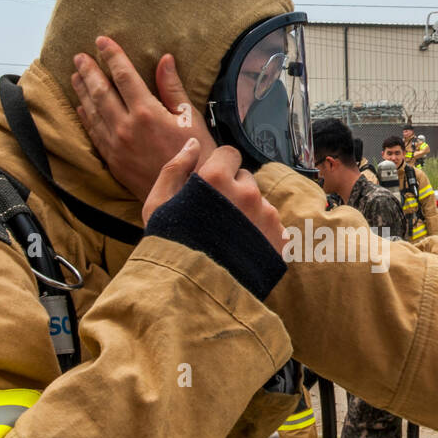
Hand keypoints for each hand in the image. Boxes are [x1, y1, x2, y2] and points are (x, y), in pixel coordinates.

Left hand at [71, 36, 215, 200]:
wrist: (186, 194)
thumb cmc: (196, 155)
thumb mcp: (190, 118)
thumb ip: (173, 88)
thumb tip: (165, 60)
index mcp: (147, 112)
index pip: (124, 76)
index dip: (112, 56)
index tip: (102, 41)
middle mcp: (126, 126)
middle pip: (101, 91)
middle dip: (89, 71)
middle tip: (79, 56)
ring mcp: (116, 145)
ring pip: (93, 112)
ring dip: (82, 91)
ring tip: (75, 76)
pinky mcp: (113, 161)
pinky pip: (94, 134)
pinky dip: (86, 118)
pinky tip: (82, 108)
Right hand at [149, 138, 285, 254]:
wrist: (194, 293)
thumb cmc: (170, 247)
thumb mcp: (158, 204)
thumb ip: (174, 168)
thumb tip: (193, 143)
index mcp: (217, 178)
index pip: (230, 154)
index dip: (220, 167)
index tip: (211, 184)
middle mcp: (247, 192)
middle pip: (246, 179)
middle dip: (234, 191)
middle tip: (217, 216)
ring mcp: (267, 216)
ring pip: (260, 204)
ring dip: (249, 213)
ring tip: (229, 238)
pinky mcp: (280, 239)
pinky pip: (273, 226)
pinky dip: (261, 234)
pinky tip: (242, 250)